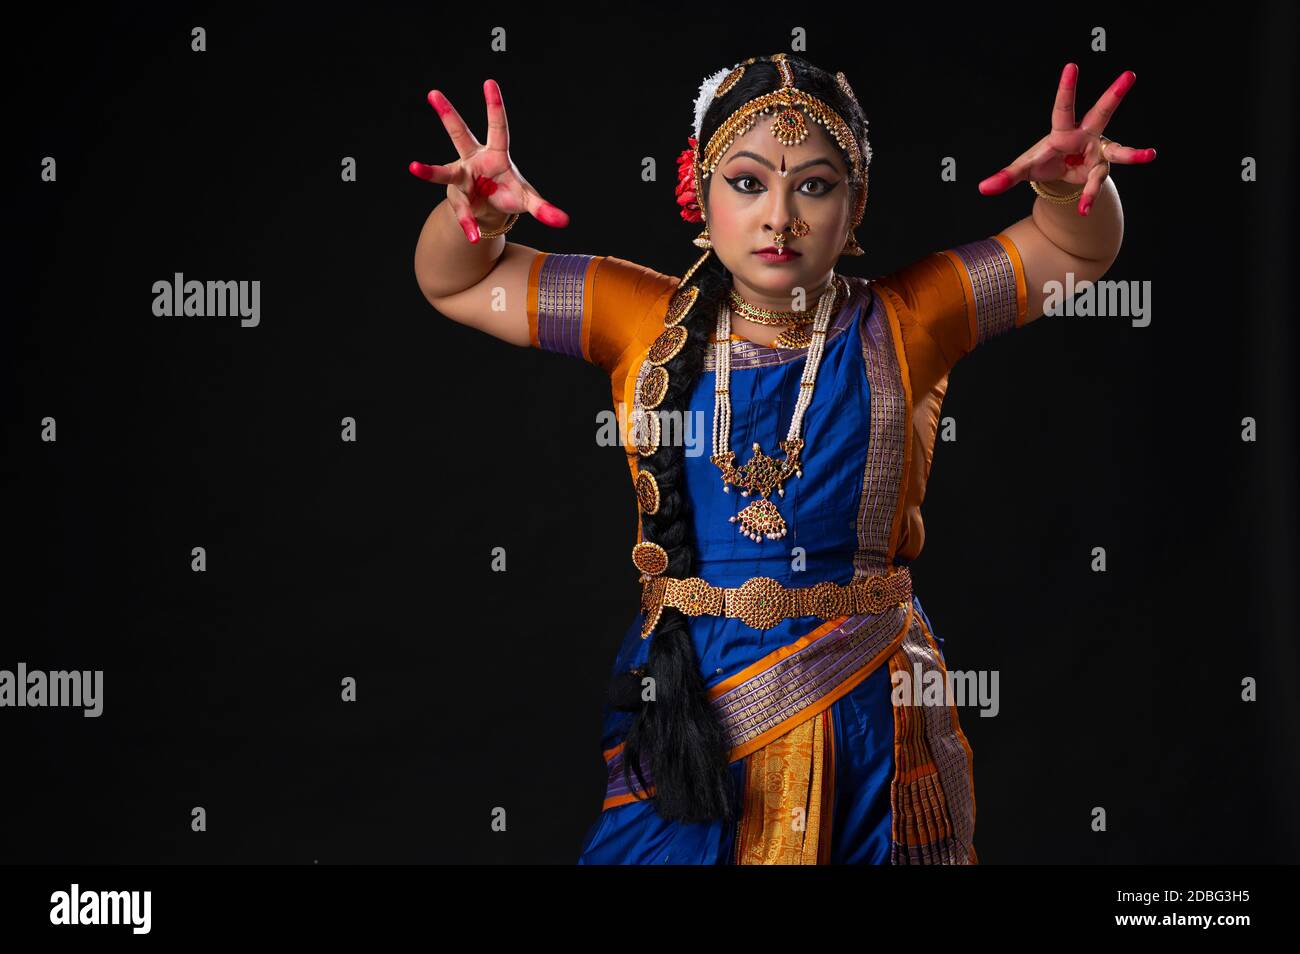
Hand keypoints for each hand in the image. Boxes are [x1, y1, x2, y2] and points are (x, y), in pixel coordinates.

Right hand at [408, 79, 570, 241]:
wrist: (490, 211)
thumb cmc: (509, 194)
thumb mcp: (527, 200)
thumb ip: (543, 208)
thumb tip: (564, 221)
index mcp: (496, 154)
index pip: (497, 127)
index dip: (494, 106)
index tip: (489, 83)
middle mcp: (474, 160)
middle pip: (459, 134)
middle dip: (447, 114)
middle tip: (433, 93)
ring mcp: (461, 177)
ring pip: (444, 172)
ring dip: (429, 171)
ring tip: (413, 167)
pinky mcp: (456, 197)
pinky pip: (462, 211)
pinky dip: (468, 223)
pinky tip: (472, 234)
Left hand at [977, 63, 1155, 215]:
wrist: (1059, 176)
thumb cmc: (1041, 163)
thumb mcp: (1023, 169)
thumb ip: (1005, 177)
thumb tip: (982, 188)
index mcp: (1062, 131)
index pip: (1063, 106)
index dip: (1067, 87)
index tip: (1071, 65)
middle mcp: (1085, 137)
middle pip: (1101, 112)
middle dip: (1114, 95)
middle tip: (1130, 74)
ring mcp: (1097, 152)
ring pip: (1116, 150)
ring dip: (1132, 153)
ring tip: (1150, 154)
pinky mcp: (1100, 169)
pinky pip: (1097, 182)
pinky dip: (1089, 196)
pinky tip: (1084, 208)